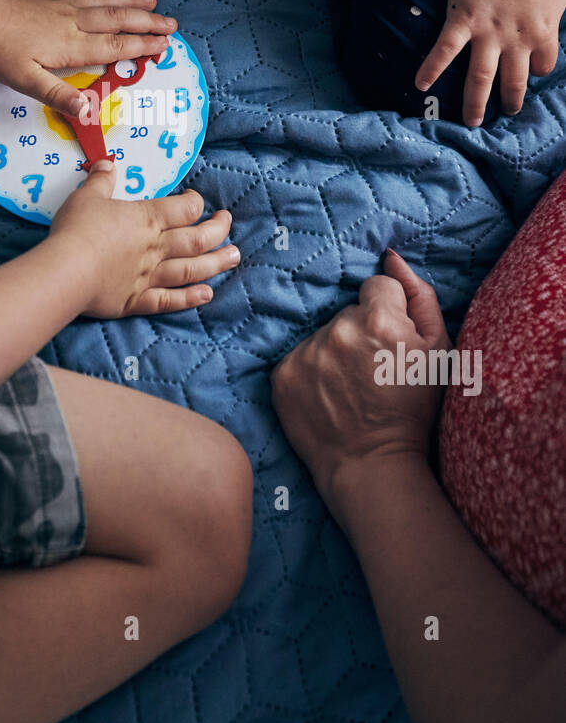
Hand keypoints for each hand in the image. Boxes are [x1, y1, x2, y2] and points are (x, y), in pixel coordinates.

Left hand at [0, 0, 176, 118]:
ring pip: (104, 0)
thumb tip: (88, 111)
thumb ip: (58, 95)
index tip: (166, 45)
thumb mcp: (26, 81)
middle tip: (172, 24)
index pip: (116, 46)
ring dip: (130, 0)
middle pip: (118, 20)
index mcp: (71, 45)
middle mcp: (73, 21)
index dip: (143, 46)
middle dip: (148, 22)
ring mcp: (61, 4)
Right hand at [50, 161, 238, 317]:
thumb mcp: (86, 196)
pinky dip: (190, 298)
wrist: (66, 270)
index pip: (185, 208)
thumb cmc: (77, 230)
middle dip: (218, 230)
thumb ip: (100, 180)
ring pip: (192, 269)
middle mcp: (156, 247)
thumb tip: (106, 163)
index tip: (198, 201)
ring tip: (234, 257)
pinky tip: (206, 295)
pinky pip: (170, 300)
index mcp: (147, 219)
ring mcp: (150, 275)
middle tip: (229, 223)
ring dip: (216, 263)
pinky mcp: (137, 300)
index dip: (196, 203)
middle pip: (197, 238)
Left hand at [270, 251, 449, 520]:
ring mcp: (306, 353)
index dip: (388, 314)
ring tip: (350, 386)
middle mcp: (338, 330)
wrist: (373, 464)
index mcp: (379, 319)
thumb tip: (392, 257)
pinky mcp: (282, 375)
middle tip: (372, 371)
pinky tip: (328, 395)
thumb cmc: (414, 410)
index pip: (377, 287)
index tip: (390, 343)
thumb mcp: (439, 352)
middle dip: (361, 332)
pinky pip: (299, 356)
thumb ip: (420, 297)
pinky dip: (311, 370)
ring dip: (335, 351)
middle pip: (348, 312)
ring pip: (323, 334)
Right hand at [415, 0, 562, 125]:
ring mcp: (487, 35)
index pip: (543, 64)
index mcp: (542, 32)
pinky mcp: (461, 23)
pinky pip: (444, 51)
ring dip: (475, 102)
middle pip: (514, 81)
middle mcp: (515, 42)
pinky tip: (419, 86)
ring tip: (471, 122)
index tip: (532, 69)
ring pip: (481, 78)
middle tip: (507, 112)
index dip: (538, 68)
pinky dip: (431, 69)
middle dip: (511, 100)